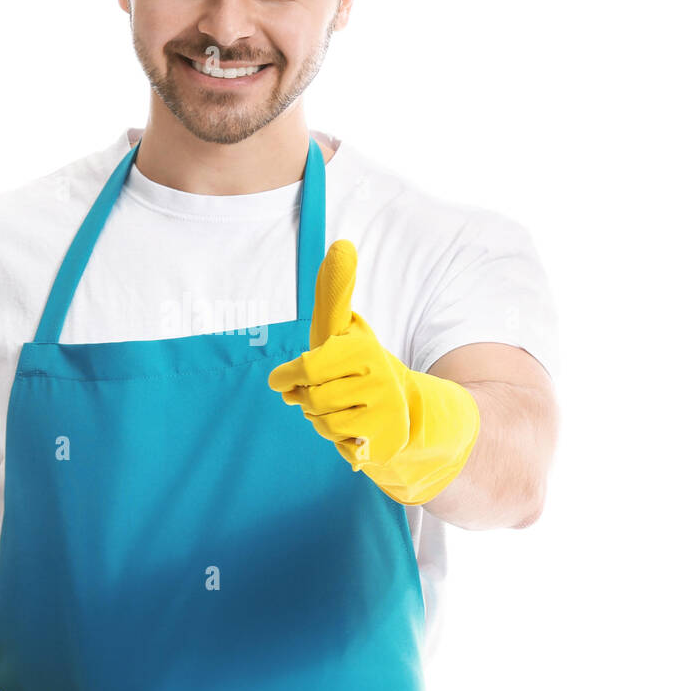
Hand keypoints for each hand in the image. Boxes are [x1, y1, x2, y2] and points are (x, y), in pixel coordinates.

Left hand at [267, 239, 480, 504]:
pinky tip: (356, 430)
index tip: (280, 382)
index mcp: (362, 349)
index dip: (288, 377)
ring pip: (323, 424)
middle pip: (311, 399)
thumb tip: (342, 244)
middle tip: (322, 393)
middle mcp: (378, 378)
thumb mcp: (346, 328)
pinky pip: (341, 447)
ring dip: (324, 419)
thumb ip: (336, 291)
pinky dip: (342, 441)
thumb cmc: (361, 363)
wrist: (410, 410)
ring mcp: (384, 412)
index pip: (308, 368)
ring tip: (343, 407)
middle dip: (309, 399)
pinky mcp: (386, 441)